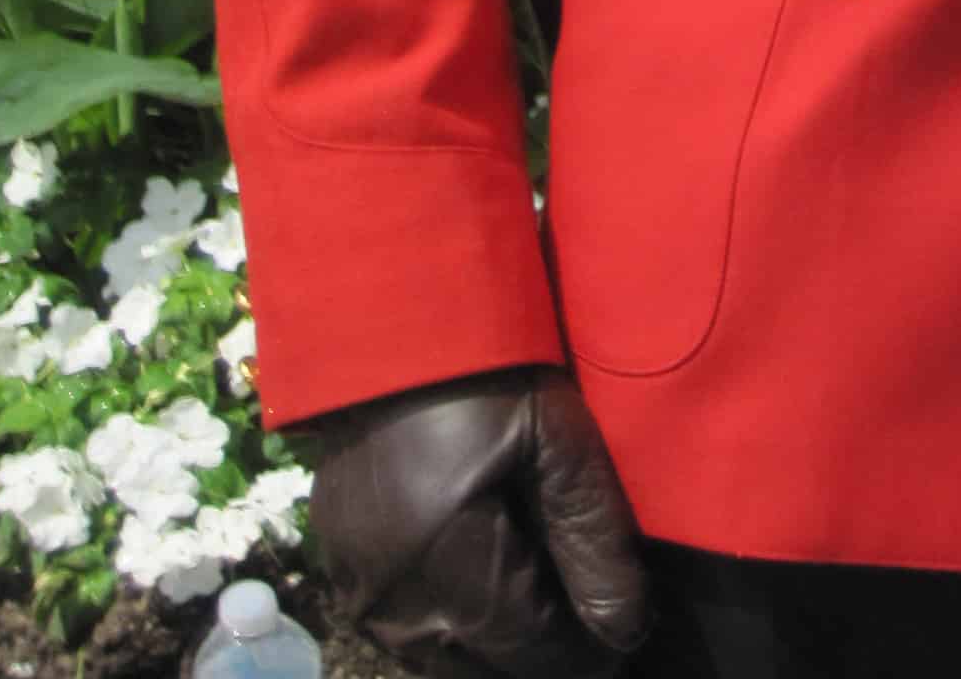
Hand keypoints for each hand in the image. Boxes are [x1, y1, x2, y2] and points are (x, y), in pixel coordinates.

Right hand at [310, 367, 648, 676]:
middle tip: (585, 623)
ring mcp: (354, 587)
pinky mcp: (335, 565)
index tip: (622, 641)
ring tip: (540, 609)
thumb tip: (625, 635)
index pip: (530, 655)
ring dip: (487, 648)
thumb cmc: (488, 366)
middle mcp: (392, 601)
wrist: (390, 317)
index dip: (583, 655)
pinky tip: (481, 591)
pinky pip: (397, 630)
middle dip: (536, 655)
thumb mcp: (560, 441)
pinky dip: (443, 628)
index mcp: (449, 569)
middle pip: (479, 668)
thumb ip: (593, 542)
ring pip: (434, 659)